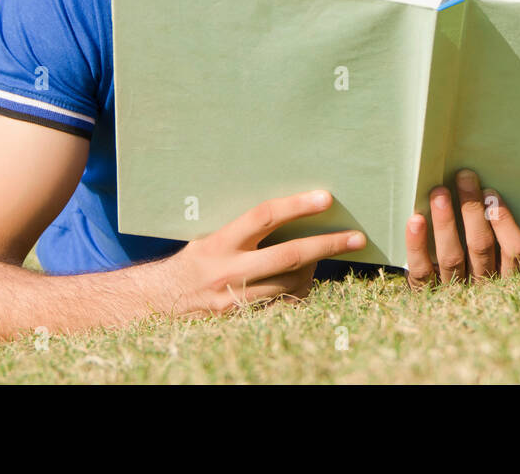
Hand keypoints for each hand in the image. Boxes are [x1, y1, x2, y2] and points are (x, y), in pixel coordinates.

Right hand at [168, 190, 364, 312]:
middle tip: (357, 237)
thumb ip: (243, 224)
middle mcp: (227, 272)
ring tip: (322, 257)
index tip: (326, 198)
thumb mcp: (210, 235)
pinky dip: (300, 292)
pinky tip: (303, 281)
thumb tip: (291, 204)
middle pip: (289, 256)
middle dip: (327, 245)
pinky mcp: (242, 321)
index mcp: (218, 243)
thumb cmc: (196, 258)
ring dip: (314, 270)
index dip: (297, 205)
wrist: (162, 301)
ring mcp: (235, 301)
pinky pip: (285, 305)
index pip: (263, 217)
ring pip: (292, 284)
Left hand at [404, 169, 519, 286]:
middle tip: (464, 177)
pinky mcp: (427, 293)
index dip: (504, 222)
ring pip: (452, 257)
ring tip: (439, 193)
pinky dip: (417, 246)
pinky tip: (415, 220)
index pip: (514, 250)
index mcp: (511, 278)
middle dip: (472, 210)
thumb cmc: (494, 270)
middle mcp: (485, 286)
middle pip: (481, 247)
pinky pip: (422, 271)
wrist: (458, 324)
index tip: (492, 194)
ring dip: (446, 222)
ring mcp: (455, 291)